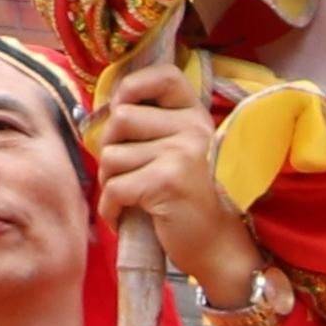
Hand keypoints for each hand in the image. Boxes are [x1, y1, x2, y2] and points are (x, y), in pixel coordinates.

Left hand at [88, 65, 265, 312]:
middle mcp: (193, 130)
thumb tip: (104, 113)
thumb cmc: (193, 203)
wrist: (220, 249)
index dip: (133, 86)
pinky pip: (115, 188)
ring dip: (110, 182)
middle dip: (111, 149)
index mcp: (197, 118)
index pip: (164, 76)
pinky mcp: (166, 182)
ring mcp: (181, 154)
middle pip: (121, 119)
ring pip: (112, 156)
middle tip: (124, 173)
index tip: (123, 107)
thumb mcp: (183, 155)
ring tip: (130, 200)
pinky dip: (111, 209)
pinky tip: (125, 218)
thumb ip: (156, 130)